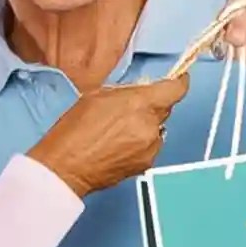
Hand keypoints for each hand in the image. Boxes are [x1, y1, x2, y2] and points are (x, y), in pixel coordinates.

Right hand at [27, 75, 190, 197]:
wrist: (66, 167)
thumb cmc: (74, 131)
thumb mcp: (96, 96)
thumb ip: (125, 92)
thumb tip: (140, 92)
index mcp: (138, 103)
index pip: (175, 89)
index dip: (179, 82)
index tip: (179, 79)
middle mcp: (150, 125)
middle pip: (165, 109)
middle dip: (151, 106)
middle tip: (128, 110)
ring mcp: (150, 147)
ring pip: (158, 129)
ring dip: (145, 126)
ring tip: (118, 132)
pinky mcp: (146, 163)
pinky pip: (151, 146)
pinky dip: (141, 143)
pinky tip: (119, 146)